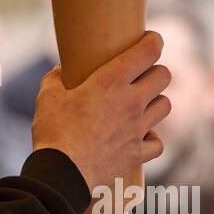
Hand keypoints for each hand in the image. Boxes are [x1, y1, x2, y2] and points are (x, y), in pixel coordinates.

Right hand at [30, 31, 171, 197]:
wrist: (62, 173)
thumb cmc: (54, 131)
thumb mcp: (48, 97)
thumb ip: (56, 78)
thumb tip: (59, 71)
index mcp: (112, 81)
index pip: (149, 50)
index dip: (154, 41)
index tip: (151, 40)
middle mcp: (132, 102)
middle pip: (164, 76)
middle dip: (156, 71)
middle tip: (142, 76)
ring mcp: (138, 129)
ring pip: (166, 106)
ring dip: (156, 102)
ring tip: (141, 105)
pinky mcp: (137, 153)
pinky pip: (158, 143)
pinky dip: (152, 139)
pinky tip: (141, 137)